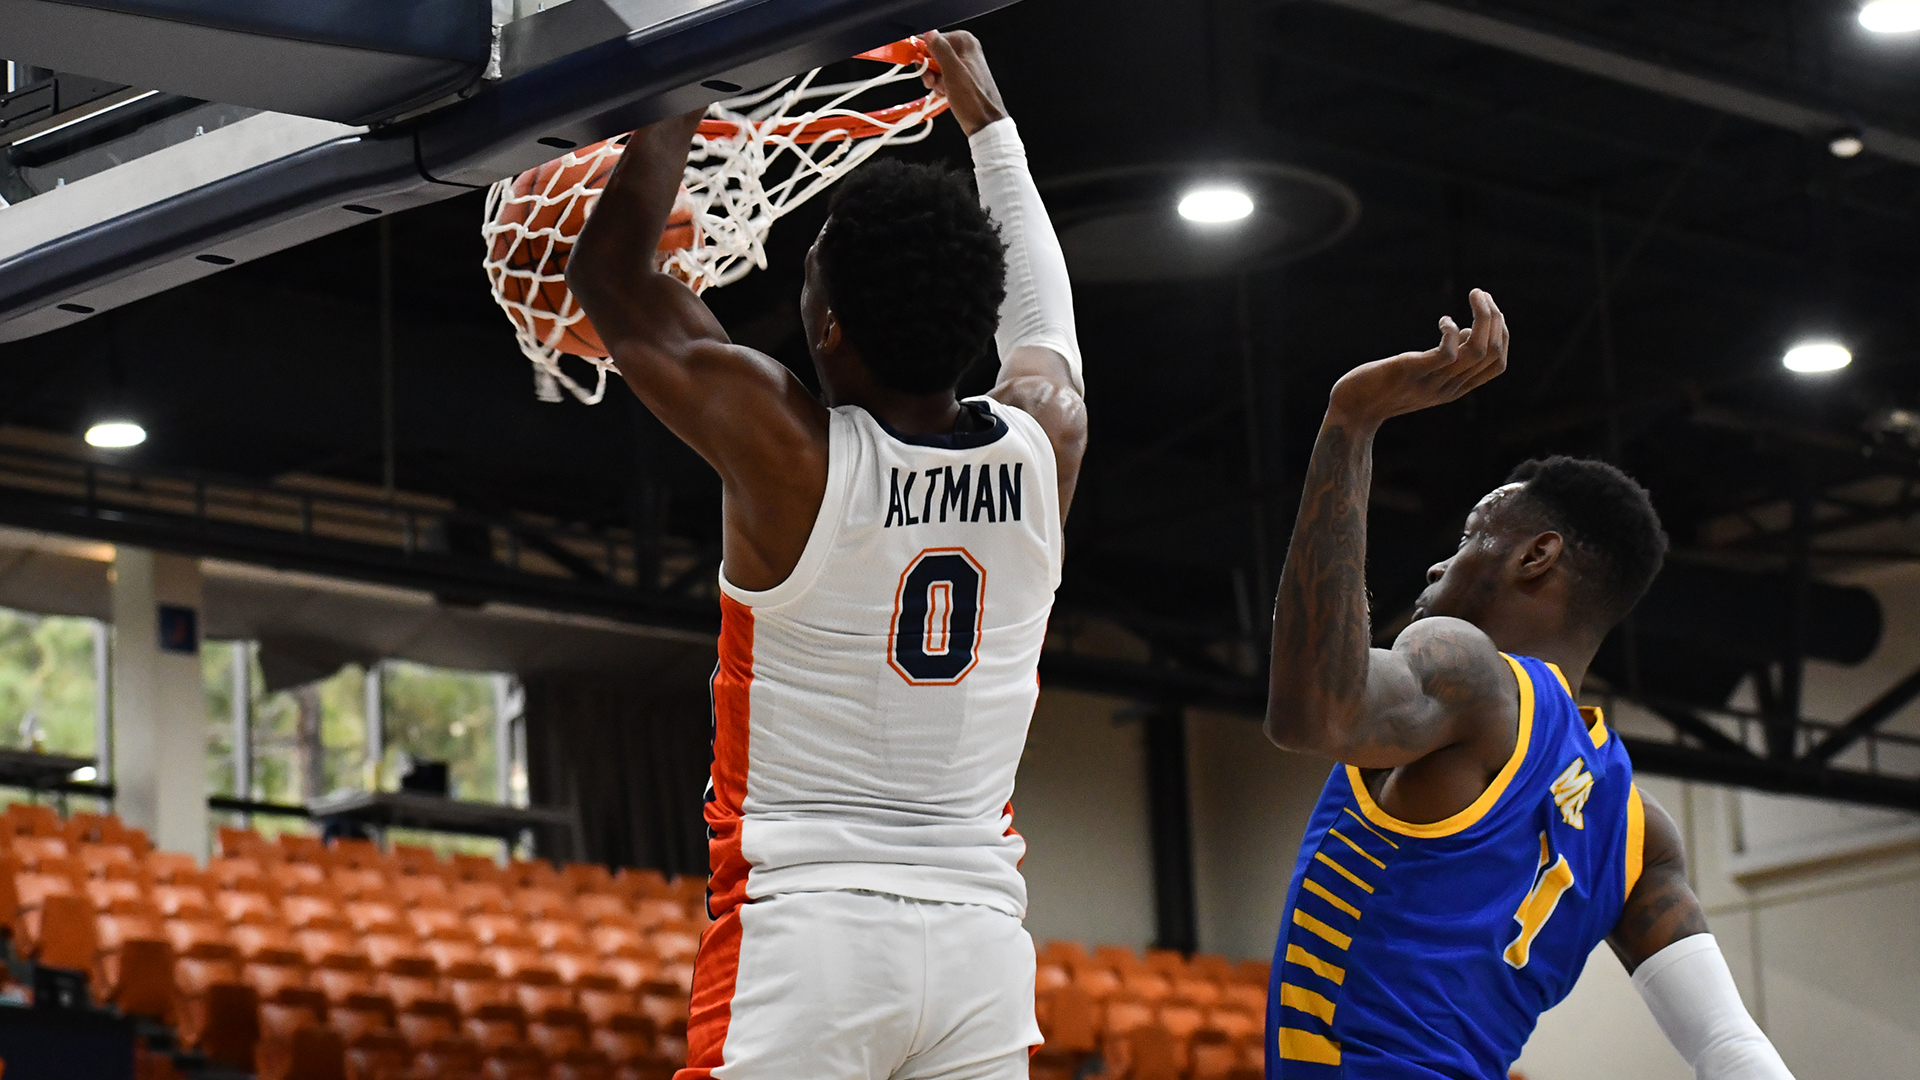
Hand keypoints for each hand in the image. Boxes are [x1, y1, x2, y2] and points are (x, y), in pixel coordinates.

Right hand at [922, 29, 1008, 136]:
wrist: (985, 123)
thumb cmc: (973, 101)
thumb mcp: (953, 73)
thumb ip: (940, 50)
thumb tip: (929, 34)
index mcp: (964, 42)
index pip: (931, 39)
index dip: (922, 55)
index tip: (920, 68)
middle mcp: (965, 49)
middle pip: (932, 53)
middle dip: (929, 70)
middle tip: (932, 82)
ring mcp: (964, 63)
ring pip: (935, 66)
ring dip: (934, 80)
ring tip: (943, 90)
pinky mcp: (962, 76)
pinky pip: (942, 76)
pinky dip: (940, 85)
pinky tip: (946, 93)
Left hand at [1326, 288, 1507, 428]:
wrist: (1351, 413)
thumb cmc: (1383, 388)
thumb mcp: (1423, 376)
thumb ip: (1447, 361)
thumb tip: (1465, 333)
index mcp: (1455, 389)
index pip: (1497, 363)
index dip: (1502, 334)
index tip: (1492, 311)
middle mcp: (1449, 388)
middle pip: (1492, 353)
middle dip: (1494, 319)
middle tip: (1481, 295)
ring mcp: (1432, 382)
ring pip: (1476, 350)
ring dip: (1483, 317)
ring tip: (1475, 295)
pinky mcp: (1411, 372)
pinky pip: (1446, 353)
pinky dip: (1451, 330)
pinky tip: (1442, 321)